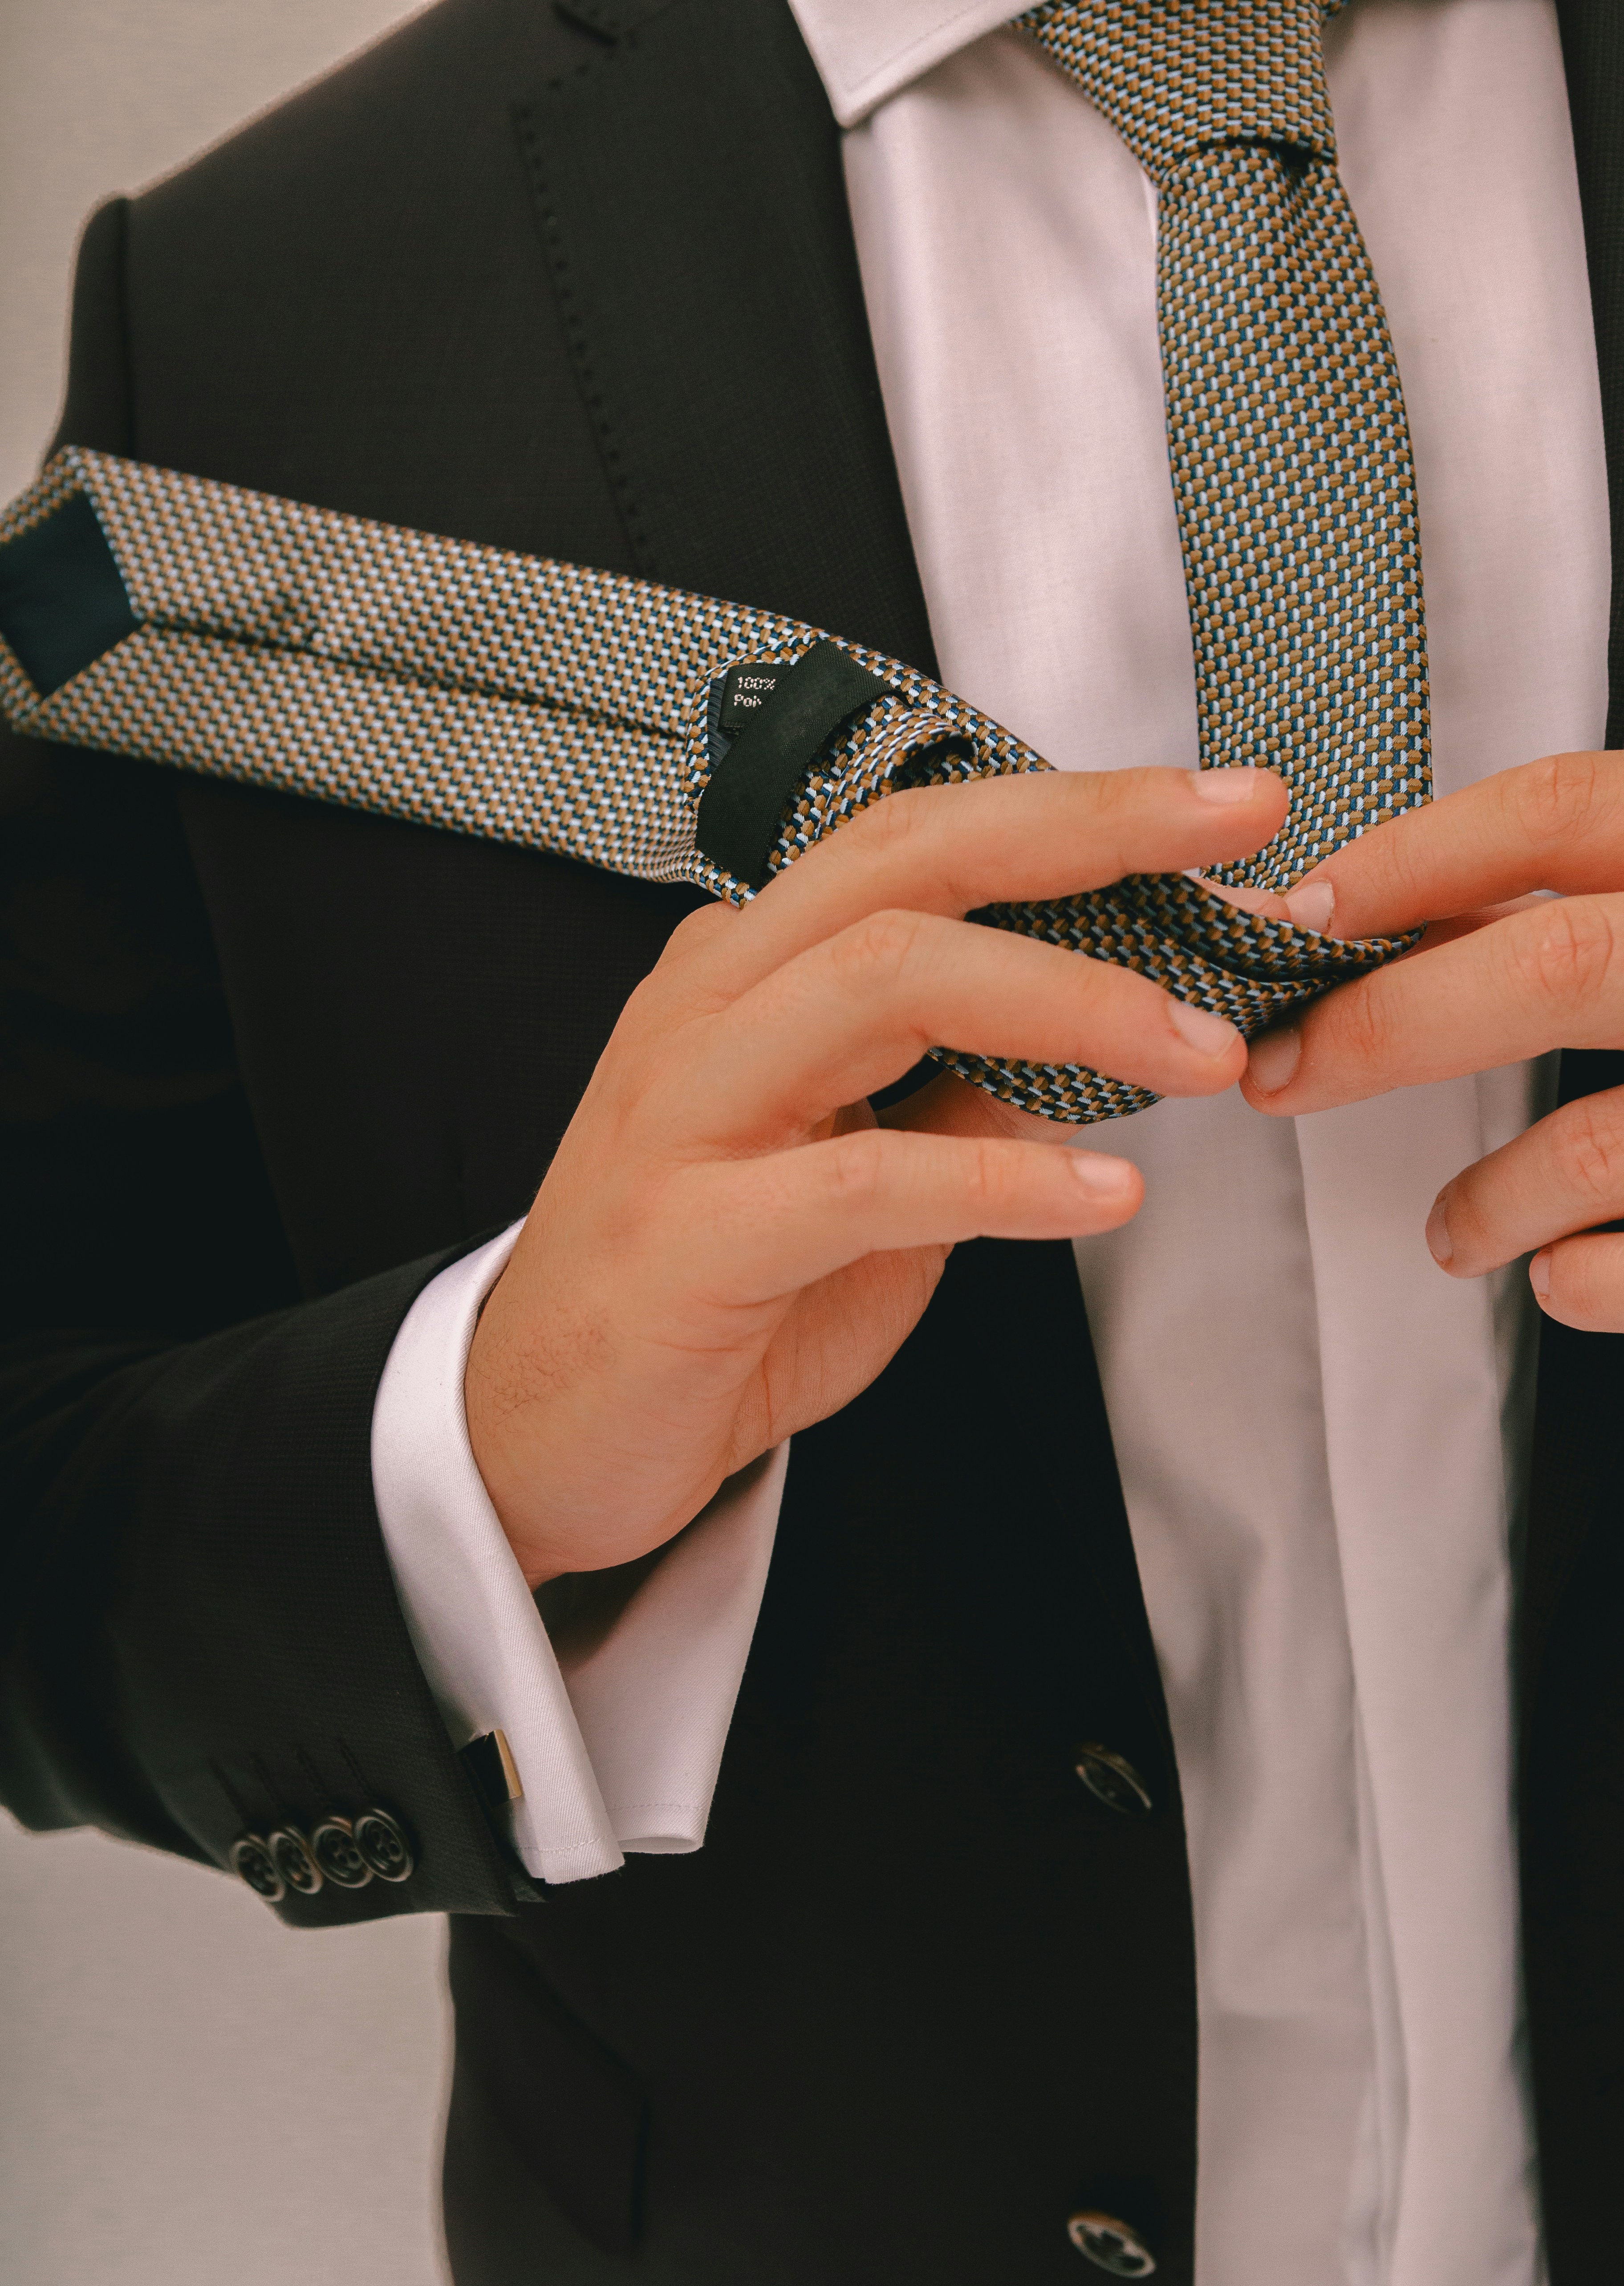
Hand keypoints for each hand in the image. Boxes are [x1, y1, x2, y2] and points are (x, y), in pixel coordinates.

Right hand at [465, 765, 1283, 1581]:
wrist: (543, 1440)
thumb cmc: (708, 1304)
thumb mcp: (867, 1188)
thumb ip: (964, 1105)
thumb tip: (1105, 1052)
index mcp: (748, 975)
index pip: (918, 845)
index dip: (1074, 814)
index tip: (1214, 812)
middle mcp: (709, 1011)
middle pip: (903, 863)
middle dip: (1083, 833)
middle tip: (1227, 836)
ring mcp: (687, 1114)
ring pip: (881, 980)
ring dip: (1066, 1001)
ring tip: (1198, 1047)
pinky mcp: (690, 1236)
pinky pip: (863, 1180)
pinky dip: (1001, 1184)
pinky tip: (1101, 1198)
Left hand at [1239, 750, 1623, 1330]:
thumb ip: (1587, 896)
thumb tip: (1386, 922)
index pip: (1563, 811)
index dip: (1417, 861)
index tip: (1301, 917)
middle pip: (1554, 963)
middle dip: (1391, 1022)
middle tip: (1279, 1075)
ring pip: (1599, 1140)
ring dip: (1495, 1195)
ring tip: (1450, 1235)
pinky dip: (1584, 1276)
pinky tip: (1554, 1280)